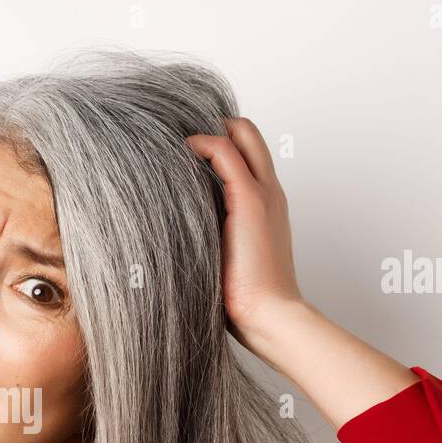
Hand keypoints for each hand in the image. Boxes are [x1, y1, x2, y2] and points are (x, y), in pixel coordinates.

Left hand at [185, 118, 305, 352]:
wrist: (268, 315)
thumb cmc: (243, 299)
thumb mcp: (223, 258)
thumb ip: (209, 237)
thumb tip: (172, 234)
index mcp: (266, 206)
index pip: (248, 155)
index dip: (220, 143)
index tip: (185, 154)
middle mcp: (268, 192)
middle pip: (248, 134)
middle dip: (214, 126)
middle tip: (179, 141)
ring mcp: (262, 192)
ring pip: (240, 134)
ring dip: (205, 132)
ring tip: (172, 145)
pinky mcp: (250, 199)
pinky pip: (225, 152)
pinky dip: (201, 145)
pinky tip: (178, 154)